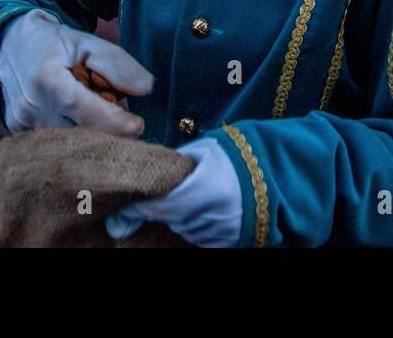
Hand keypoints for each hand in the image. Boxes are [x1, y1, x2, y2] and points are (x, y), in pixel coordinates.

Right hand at [0, 10, 152, 136]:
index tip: (138, 125)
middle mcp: (31, 107)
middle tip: (125, 121)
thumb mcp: (87, 42)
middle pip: (80, 134)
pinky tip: (77, 119)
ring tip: (97, 112)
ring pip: (68, 142)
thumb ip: (116, 64)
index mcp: (47, 78)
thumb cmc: (54, 43)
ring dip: (91, 134)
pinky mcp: (19, 134)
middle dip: (108, 132)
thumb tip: (145, 88)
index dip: (115, 123)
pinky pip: (54, 143)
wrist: (9, 45)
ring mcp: (21, 124)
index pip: (85, 111)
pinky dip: (74, 135)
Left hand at [105, 137, 242, 247]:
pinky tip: (207, 210)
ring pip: (184, 231)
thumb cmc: (235, 157)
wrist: (273, 173)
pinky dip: (197, 227)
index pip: (156, 208)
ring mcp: (221, 232)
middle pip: (170, 220)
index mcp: (202, 190)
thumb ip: (175, 163)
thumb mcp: (204, 151)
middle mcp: (210, 216)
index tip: (118, 219)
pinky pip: (201, 239)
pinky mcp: (229, 242)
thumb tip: (146, 177)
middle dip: (164, 209)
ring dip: (182, 219)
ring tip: (198, 197)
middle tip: (175, 192)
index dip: (134, 213)